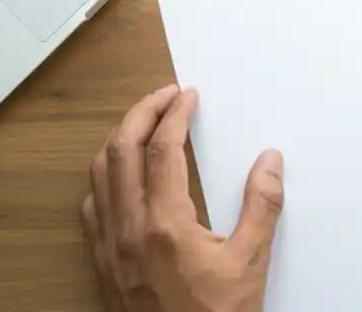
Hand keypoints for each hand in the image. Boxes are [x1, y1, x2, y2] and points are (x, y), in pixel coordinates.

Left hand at [81, 85, 284, 311]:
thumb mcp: (250, 264)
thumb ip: (261, 206)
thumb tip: (269, 161)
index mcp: (165, 223)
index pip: (164, 148)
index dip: (175, 114)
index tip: (188, 96)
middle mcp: (128, 229)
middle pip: (121, 149)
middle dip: (142, 113)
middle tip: (164, 96)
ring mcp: (109, 247)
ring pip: (99, 174)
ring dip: (118, 140)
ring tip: (142, 126)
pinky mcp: (101, 265)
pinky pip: (91, 208)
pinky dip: (102, 179)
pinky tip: (119, 179)